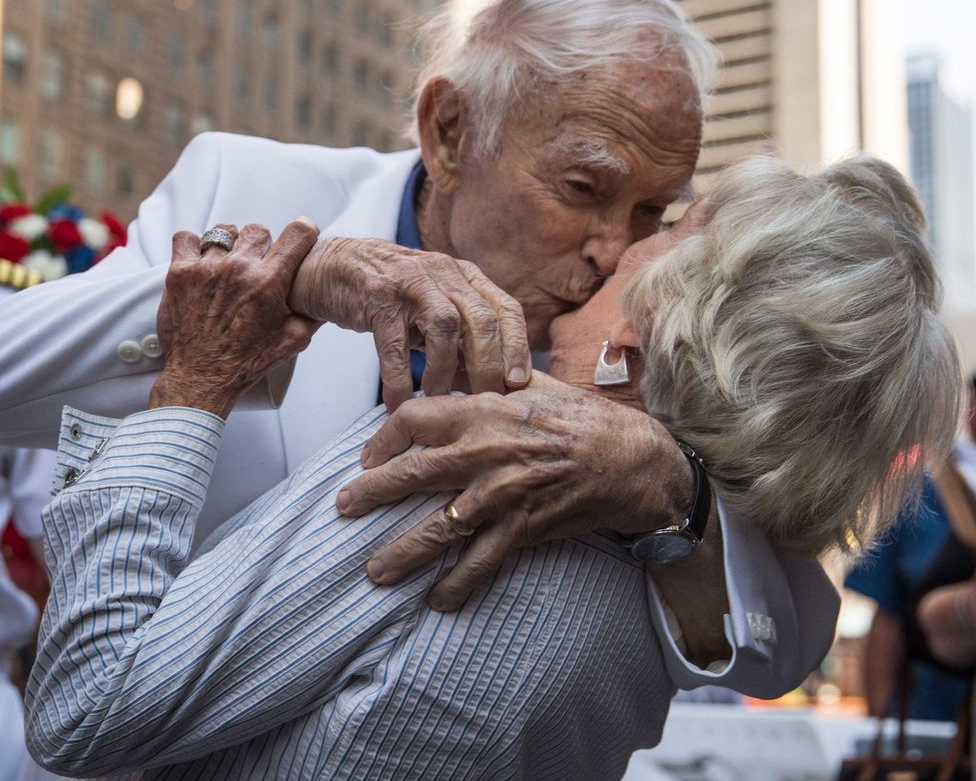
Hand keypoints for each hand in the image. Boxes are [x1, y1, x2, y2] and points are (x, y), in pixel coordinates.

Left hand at [150, 221, 322, 418]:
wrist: (200, 378)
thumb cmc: (244, 363)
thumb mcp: (291, 342)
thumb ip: (311, 316)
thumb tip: (324, 300)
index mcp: (268, 282)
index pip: (297, 233)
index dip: (303, 231)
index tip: (300, 237)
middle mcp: (238, 269)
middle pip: (258, 230)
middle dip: (262, 246)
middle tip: (257, 267)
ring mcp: (206, 269)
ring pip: (224, 232)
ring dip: (230, 246)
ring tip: (227, 267)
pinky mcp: (179, 274)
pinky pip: (185, 238)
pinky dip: (192, 246)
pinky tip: (199, 263)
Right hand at [288, 237, 530, 409]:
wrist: (333, 266)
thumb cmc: (391, 295)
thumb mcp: (433, 306)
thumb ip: (461, 337)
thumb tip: (489, 385)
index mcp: (464, 276)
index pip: (506, 309)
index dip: (517, 347)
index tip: (520, 383)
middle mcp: (442, 273)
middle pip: (481, 320)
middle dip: (489, 366)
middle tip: (487, 402)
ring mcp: (409, 282)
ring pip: (444, 327)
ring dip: (445, 371)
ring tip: (440, 401)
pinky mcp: (376, 297)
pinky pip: (395, 346)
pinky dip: (400, 380)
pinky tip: (400, 404)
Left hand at [335, 376, 688, 609]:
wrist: (632, 459)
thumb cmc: (582, 419)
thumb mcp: (533, 387)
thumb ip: (490, 385)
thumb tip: (458, 375)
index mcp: (481, 411)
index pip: (413, 418)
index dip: (382, 437)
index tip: (367, 456)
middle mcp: (483, 452)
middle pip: (410, 474)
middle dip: (369, 494)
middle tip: (342, 508)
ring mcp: (500, 494)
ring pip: (437, 528)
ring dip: (402, 553)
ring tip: (375, 571)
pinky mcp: (521, 528)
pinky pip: (481, 562)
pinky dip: (457, 585)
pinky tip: (437, 601)